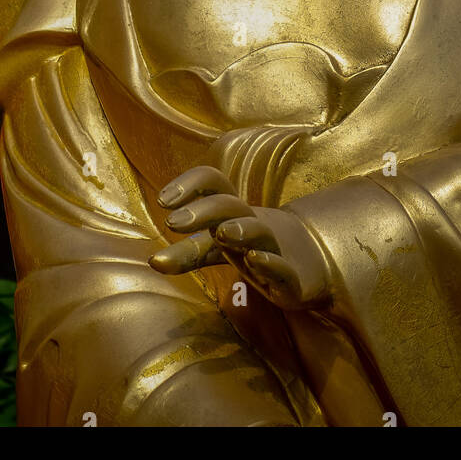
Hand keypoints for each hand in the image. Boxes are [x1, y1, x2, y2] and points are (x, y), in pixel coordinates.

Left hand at [148, 166, 330, 310]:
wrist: (308, 265)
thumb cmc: (251, 250)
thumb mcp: (218, 250)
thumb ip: (187, 253)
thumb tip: (153, 261)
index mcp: (233, 210)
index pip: (213, 181)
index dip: (189, 184)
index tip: (162, 201)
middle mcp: (251, 223)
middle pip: (230, 205)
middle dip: (202, 211)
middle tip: (172, 222)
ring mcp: (273, 247)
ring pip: (259, 231)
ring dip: (240, 229)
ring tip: (222, 233)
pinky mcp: (290, 278)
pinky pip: (282, 267)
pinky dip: (269, 262)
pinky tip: (254, 260)